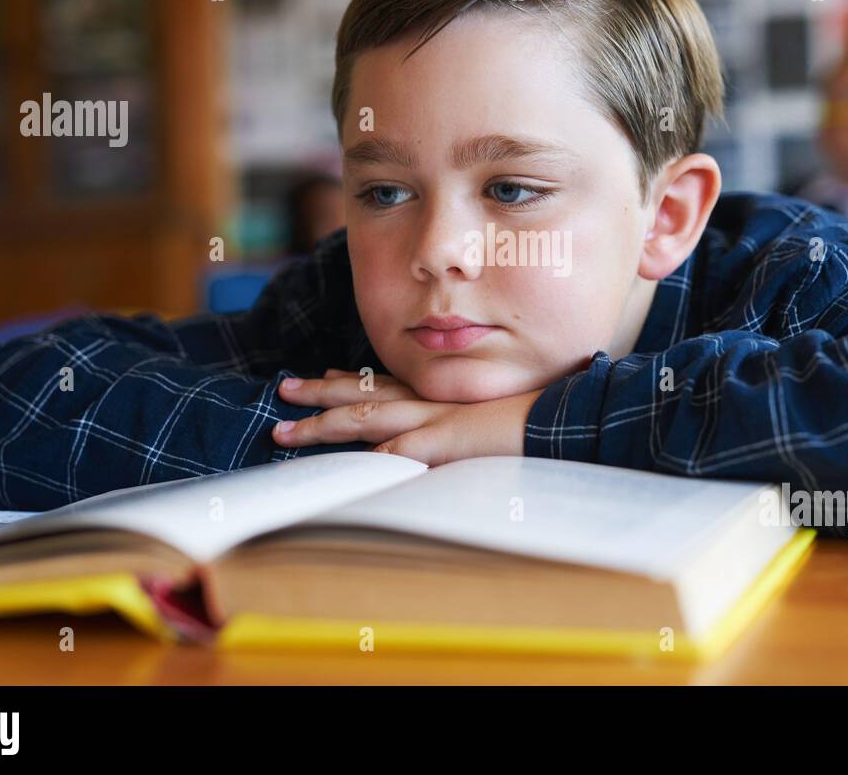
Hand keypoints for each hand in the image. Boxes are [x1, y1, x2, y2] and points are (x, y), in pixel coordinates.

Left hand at [272, 368, 543, 465]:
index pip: (388, 385)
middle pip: (364, 395)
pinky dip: (362, 462)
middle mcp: (431, 404)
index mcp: (443, 397)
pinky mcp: (441, 445)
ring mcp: (433, 423)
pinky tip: (334, 471)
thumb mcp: (500, 416)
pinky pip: (391, 456)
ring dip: (322, 425)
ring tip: (283, 428)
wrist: (564, 420)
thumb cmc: (540, 419)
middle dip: (320, 395)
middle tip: (284, 389)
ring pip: (363, 420)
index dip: (353, 382)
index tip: (324, 376)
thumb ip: (477, 419)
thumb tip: (472, 429)